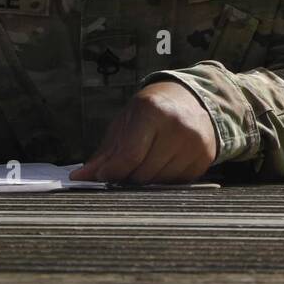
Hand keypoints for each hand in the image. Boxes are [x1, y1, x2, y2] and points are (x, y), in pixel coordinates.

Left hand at [71, 82, 217, 183]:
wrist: (192, 100)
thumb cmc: (151, 111)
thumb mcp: (125, 124)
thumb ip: (104, 154)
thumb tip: (79, 177)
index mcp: (153, 111)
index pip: (129, 156)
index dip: (112, 172)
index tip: (104, 175)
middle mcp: (178, 126)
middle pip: (144, 173)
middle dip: (129, 176)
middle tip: (127, 166)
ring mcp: (195, 143)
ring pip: (160, 182)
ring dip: (147, 179)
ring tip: (147, 160)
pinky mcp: (205, 157)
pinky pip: (176, 183)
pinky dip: (165, 179)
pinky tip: (165, 162)